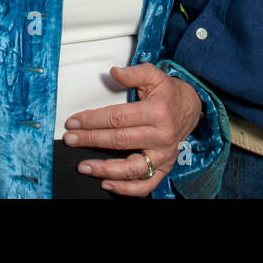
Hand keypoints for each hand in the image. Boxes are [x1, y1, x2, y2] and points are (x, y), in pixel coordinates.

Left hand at [62, 64, 202, 196]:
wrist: (191, 109)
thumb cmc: (168, 93)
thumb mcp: (154, 76)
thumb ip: (134, 73)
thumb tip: (114, 72)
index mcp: (157, 112)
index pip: (118, 118)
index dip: (93, 120)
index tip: (75, 121)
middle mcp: (161, 136)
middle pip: (119, 141)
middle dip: (90, 140)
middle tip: (71, 139)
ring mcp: (163, 155)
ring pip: (131, 168)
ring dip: (104, 169)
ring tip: (84, 166)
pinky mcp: (164, 168)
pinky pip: (145, 185)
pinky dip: (126, 189)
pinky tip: (107, 184)